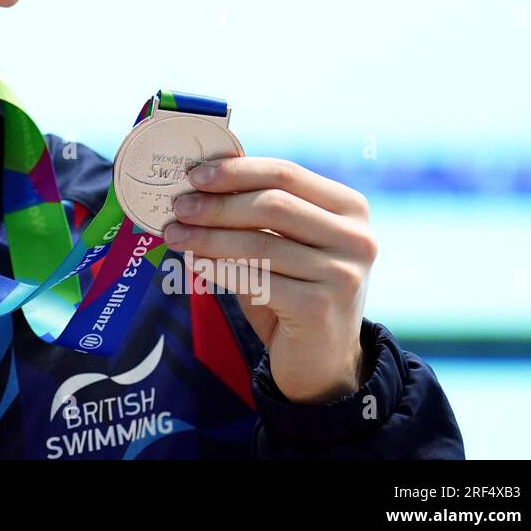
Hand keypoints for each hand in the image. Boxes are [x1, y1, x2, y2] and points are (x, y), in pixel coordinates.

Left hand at [162, 157, 376, 404]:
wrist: (321, 359)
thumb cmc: (293, 288)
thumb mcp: (282, 241)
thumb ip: (256, 210)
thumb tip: (201, 179)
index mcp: (349, 208)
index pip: (285, 173)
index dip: (236, 171)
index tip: (194, 175)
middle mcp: (356, 237)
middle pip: (272, 204)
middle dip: (217, 205)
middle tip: (178, 207)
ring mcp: (343, 273)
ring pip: (260, 243)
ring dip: (208, 237)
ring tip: (175, 235)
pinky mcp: (321, 307)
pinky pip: (256, 280)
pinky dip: (219, 269)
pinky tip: (194, 264)